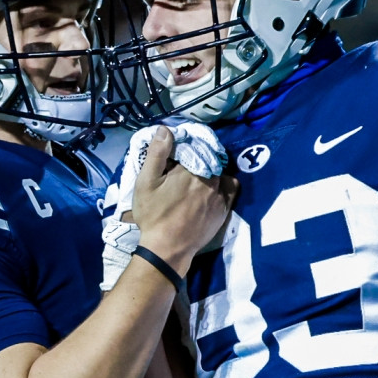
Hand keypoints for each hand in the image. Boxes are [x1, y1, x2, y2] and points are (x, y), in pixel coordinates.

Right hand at [132, 127, 235, 271]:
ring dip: (212, 170)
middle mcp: (210, 179)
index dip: (186, 147)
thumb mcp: (146, 182)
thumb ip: (157, 153)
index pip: (194, 146)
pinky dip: (223, 184)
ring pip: (221, 172)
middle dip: (199, 158)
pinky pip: (231, 189)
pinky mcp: (224, 210)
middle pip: (209, 159)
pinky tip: (212, 189)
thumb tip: (166, 128)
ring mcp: (219, 195)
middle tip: (186, 166)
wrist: (167, 249)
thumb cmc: (153, 215)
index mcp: (191, 169)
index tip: (178, 154)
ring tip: (199, 177)